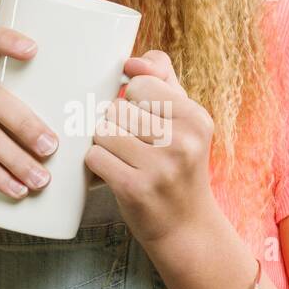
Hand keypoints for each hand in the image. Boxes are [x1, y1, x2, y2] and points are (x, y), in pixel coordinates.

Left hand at [84, 50, 219, 245]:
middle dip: (117, 126)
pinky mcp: (135, 189)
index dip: (133, 102)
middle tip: (137, 149)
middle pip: (115, 109)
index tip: (150, 124)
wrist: (187, 226)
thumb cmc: (177, 163)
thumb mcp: (182, 118)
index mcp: (196, 118)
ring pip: (101, 131)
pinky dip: (97, 166)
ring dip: (105, 145)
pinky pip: (93, 157)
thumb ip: (161, 78)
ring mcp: (160, 167)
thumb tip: (130, 62)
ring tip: (127, 161)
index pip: (138, 84)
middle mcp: (183, 141)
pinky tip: (116, 175)